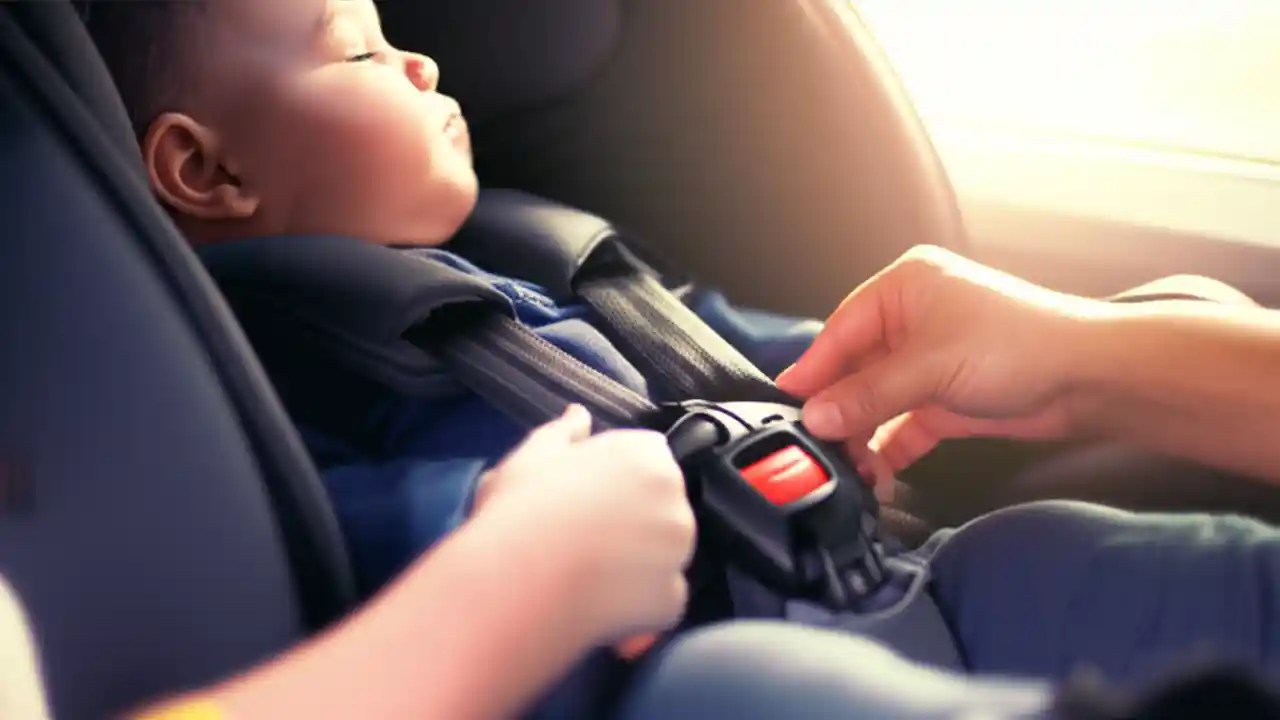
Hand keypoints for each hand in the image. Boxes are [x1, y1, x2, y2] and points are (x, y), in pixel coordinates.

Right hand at [475, 406, 695, 646]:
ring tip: (592, 572)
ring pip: (665, 554)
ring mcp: (678, 550)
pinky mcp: (672, 597)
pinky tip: (602, 602)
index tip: (591, 496)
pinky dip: (640, 604)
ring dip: (640, 562)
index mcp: (646, 455)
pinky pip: (661, 598)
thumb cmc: (523, 509)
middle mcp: (674, 497)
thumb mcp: (533, 457)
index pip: (651, 459)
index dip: (621, 478)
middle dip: (637, 520)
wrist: (518, 580)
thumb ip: (564, 432)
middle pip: (664, 506)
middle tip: (589, 536)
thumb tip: (579, 414)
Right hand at [777, 246, 1101, 471]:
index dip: (813, 372)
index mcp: (903, 288)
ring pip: (876, 401)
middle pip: (854, 369)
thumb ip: (868, 395)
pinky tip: (879, 474)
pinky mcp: (944, 396)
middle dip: (839, 411)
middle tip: (818, 447)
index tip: (787, 406)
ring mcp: (928, 360)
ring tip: (852, 468)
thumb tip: (816, 416)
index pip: (840, 331)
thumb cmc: (1020, 345)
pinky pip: (901, 424)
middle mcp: (911, 319)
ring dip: (863, 435)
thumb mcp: (930, 367)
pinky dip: (889, 448)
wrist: (1090, 378)